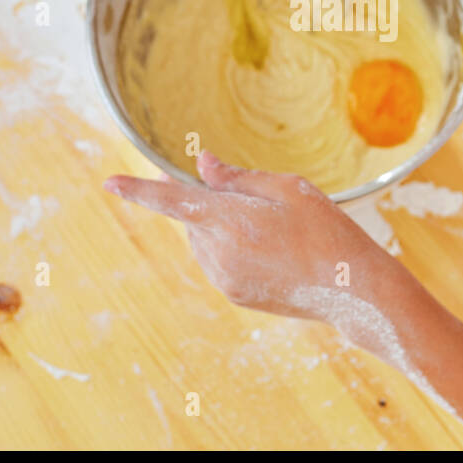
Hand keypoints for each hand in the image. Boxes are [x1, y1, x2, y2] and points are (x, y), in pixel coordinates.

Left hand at [105, 152, 396, 321]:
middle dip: (214, 204)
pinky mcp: (234, 294)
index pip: (173, 200)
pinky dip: (235, 249)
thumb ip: (238, 179)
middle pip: (194, 218)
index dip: (139, 190)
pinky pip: (219, 261)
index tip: (110, 182)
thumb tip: (204, 167)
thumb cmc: (326, 229)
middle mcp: (218, 253)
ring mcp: (224, 278)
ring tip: (277, 232)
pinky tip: (275, 252)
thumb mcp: (288, 189)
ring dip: (225, 227)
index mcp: (229, 221)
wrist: (352, 289)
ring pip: (205, 240)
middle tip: (262, 203)